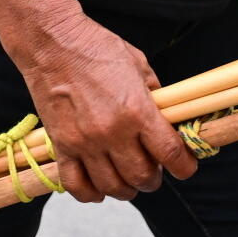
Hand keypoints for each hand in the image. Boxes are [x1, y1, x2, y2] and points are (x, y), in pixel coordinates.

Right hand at [11, 10, 196, 203]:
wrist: (52, 42)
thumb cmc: (96, 48)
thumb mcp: (139, 65)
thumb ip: (154, 98)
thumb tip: (167, 122)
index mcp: (137, 110)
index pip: (170, 154)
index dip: (184, 166)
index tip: (185, 167)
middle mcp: (112, 132)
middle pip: (142, 177)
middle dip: (154, 178)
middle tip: (154, 171)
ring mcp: (84, 142)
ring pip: (113, 187)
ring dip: (127, 189)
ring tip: (129, 180)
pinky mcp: (61, 145)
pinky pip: (76, 186)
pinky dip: (91, 194)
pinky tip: (100, 188)